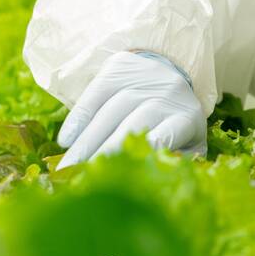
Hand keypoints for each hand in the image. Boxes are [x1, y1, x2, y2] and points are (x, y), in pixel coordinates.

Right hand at [56, 51, 205, 167]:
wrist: (170, 70)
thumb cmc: (176, 120)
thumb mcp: (188, 141)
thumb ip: (176, 162)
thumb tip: (154, 185)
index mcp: (187, 117)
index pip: (166, 135)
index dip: (143, 152)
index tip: (123, 174)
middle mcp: (166, 95)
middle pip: (132, 125)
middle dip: (106, 153)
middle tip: (83, 179)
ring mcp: (141, 80)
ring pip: (110, 112)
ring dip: (87, 142)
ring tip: (69, 166)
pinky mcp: (118, 70)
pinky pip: (95, 95)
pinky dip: (79, 118)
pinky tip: (66, 140)